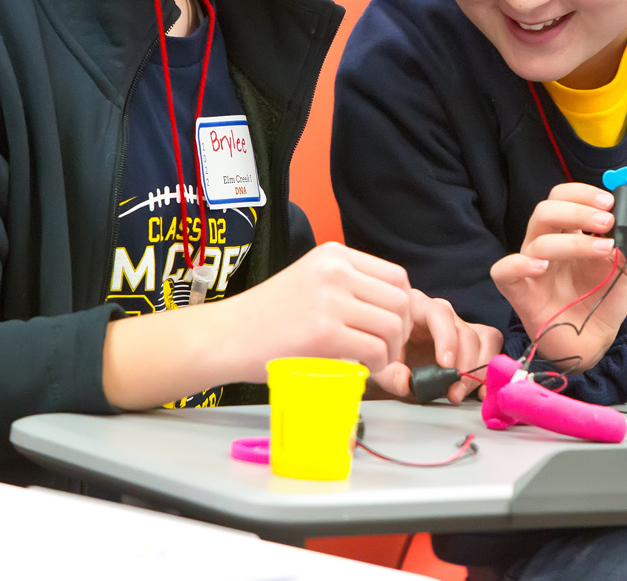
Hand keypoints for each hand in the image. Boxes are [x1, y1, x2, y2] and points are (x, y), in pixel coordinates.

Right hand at [103, 242, 417, 410]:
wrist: (224, 335)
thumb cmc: (267, 317)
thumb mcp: (312, 284)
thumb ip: (350, 290)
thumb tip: (397, 315)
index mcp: (334, 255)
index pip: (396, 276)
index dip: (402, 307)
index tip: (392, 329)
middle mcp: (335, 270)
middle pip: (400, 301)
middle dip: (402, 332)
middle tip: (388, 352)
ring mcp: (330, 300)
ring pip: (392, 327)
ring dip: (391, 352)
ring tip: (373, 363)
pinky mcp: (324, 333)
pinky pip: (374, 350)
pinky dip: (376, 366)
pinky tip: (360, 371)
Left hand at [369, 290, 503, 403]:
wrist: (385, 356)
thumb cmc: (381, 352)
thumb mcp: (377, 363)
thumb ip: (389, 373)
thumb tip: (407, 384)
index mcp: (416, 306)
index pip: (439, 314)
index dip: (446, 338)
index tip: (446, 365)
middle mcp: (441, 313)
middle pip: (465, 330)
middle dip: (464, 363)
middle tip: (453, 390)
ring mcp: (458, 325)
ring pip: (483, 339)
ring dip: (477, 369)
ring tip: (460, 392)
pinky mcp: (470, 339)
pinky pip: (489, 347)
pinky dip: (488, 370)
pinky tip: (480, 391)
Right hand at [490, 182, 626, 371]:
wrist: (594, 344)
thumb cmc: (601, 303)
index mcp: (568, 234)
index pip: (563, 197)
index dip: (582, 193)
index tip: (610, 202)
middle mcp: (546, 245)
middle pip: (546, 210)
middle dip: (578, 211)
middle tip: (607, 222)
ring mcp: (531, 268)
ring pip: (537, 239)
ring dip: (572, 241)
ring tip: (603, 250)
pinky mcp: (519, 293)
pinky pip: (504, 271)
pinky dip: (519, 264)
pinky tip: (542, 267)